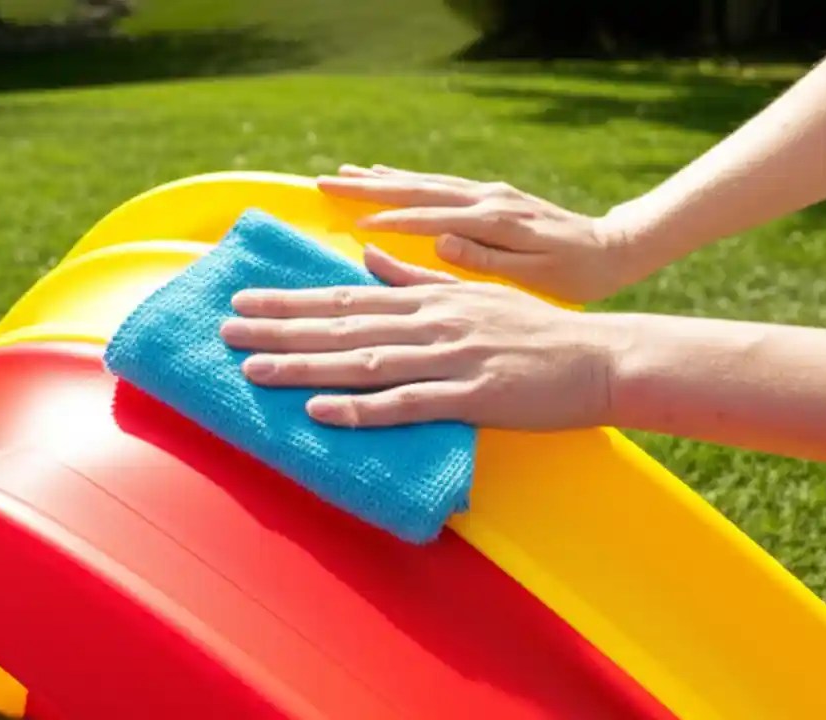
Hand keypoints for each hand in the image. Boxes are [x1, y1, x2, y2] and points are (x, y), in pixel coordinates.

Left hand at [219, 245, 619, 430]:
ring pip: (363, 361)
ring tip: (252, 368)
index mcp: (430, 298)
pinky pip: (407, 404)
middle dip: (279, 328)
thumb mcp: (472, 292)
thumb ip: (415, 277)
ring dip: (304, 365)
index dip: (291, 301)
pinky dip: (361, 408)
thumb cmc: (535, 330)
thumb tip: (365, 255)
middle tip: (224, 330)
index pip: (345, 297)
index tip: (244, 300)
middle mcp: (432, 322)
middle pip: (342, 324)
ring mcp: (451, 359)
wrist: (601, 358)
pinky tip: (321, 410)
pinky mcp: (473, 397)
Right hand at [316, 163, 636, 303]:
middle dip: (368, 187)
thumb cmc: (575, 276)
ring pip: (425, 182)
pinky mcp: (492, 196)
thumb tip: (442, 241)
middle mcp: (487, 200)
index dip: (390, 219)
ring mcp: (489, 194)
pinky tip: (385, 177)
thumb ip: (486, 260)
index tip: (350, 223)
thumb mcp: (535, 276)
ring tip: (343, 175)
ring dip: (381, 179)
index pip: (431, 218)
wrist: (614, 250)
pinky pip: (440, 185)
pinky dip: (408, 180)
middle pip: (417, 189)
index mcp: (495, 222)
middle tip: (324, 182)